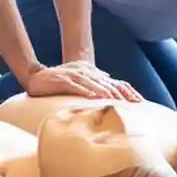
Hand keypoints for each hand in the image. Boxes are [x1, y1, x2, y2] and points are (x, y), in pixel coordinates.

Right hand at [26, 61, 142, 101]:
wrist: (36, 78)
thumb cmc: (59, 82)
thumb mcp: (79, 80)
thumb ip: (94, 81)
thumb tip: (109, 79)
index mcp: (92, 75)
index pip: (114, 83)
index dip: (127, 91)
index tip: (139, 103)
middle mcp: (85, 73)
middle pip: (106, 83)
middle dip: (120, 93)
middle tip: (132, 104)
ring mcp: (73, 75)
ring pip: (92, 83)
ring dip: (103, 91)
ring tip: (114, 100)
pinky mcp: (62, 79)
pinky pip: (75, 86)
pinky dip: (84, 91)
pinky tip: (91, 97)